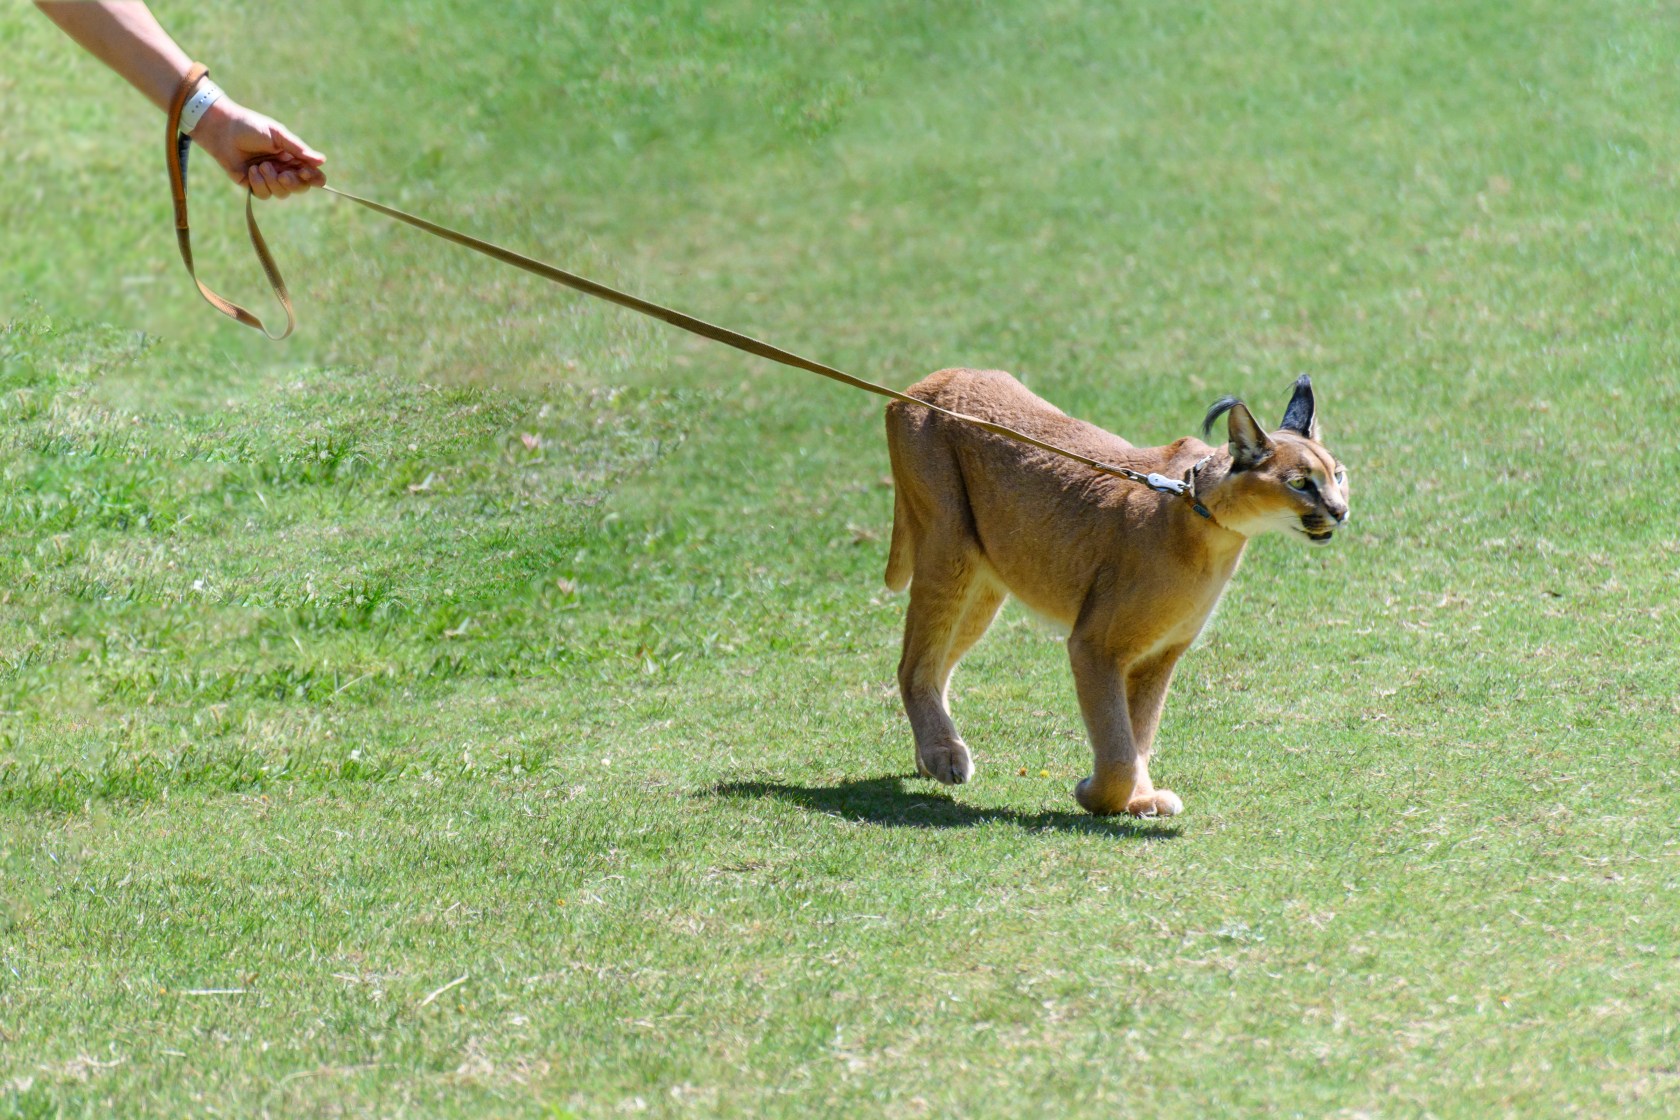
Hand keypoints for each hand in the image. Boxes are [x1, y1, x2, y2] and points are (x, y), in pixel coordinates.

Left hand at [191, 97, 325, 199]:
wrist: (222, 129)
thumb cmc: (250, 126)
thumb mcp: (277, 135)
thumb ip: (299, 149)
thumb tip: (322, 160)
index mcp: (292, 157)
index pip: (311, 175)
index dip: (313, 178)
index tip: (306, 173)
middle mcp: (283, 169)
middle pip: (299, 188)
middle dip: (293, 183)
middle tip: (284, 174)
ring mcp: (268, 178)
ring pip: (281, 193)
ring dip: (273, 182)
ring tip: (261, 166)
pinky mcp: (252, 185)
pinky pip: (263, 194)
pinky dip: (259, 184)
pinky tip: (252, 171)